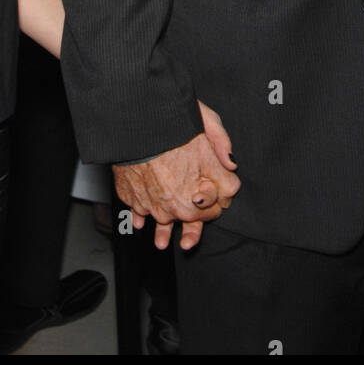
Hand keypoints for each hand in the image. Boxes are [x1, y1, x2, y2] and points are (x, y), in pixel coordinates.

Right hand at [113, 102, 238, 251]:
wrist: (133, 123)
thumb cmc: (171, 123)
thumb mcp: (208, 124)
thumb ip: (222, 146)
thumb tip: (231, 164)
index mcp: (199, 196)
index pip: (217, 208)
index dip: (217, 196)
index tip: (211, 188)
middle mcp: (177, 207)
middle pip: (190, 219)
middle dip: (194, 218)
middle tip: (192, 216)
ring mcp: (152, 206)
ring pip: (163, 221)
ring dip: (164, 227)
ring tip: (162, 241)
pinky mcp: (131, 199)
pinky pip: (138, 213)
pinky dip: (141, 215)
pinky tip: (141, 220)